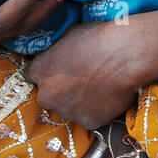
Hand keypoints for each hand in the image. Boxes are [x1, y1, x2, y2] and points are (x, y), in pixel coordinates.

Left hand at [26, 20, 144, 129]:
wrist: (125, 56)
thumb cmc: (98, 39)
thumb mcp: (69, 35)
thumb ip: (57, 50)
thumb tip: (59, 52)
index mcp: (39, 71)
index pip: (32, 76)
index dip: (46, 72)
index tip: (57, 69)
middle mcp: (47, 96)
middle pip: (48, 96)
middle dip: (60, 90)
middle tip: (80, 79)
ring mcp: (67, 112)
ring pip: (69, 108)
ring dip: (78, 101)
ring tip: (98, 86)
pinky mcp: (88, 122)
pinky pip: (89, 117)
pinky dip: (96, 110)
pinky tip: (107, 96)